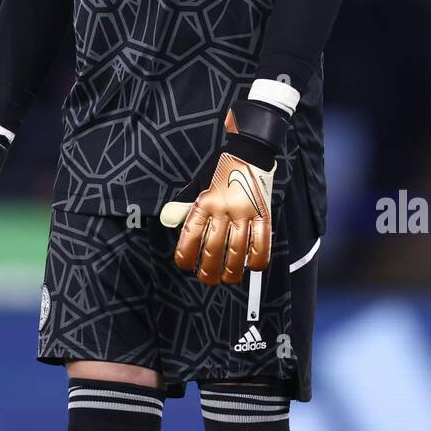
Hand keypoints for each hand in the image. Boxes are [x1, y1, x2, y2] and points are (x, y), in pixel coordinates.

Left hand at [159, 108, 278, 285]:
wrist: (250, 152)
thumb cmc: (221, 171)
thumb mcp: (198, 184)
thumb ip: (184, 205)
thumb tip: (167, 219)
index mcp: (206, 201)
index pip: (192, 234)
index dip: (186, 254)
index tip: (185, 265)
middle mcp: (224, 208)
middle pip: (214, 248)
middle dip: (208, 270)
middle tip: (206, 279)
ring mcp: (246, 212)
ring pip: (237, 251)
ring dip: (232, 271)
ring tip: (227, 279)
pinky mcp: (264, 214)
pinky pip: (262, 242)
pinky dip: (257, 259)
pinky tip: (252, 267)